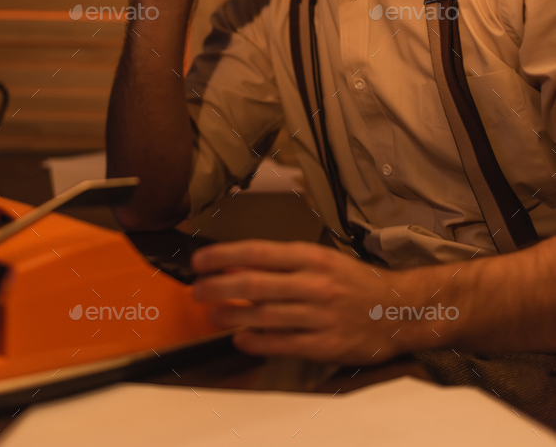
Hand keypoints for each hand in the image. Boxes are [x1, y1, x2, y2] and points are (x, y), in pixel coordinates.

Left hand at [190, 240, 402, 364]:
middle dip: (219, 287)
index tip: (200, 260)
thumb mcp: (322, 260)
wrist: (399, 309)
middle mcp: (314, 283)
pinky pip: (283, 343)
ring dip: (231, 316)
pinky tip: (241, 338)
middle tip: (197, 291)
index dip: (224, 255)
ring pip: (264, 315)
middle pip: (254, 284)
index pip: (258, 252)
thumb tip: (240, 264)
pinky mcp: (326, 343)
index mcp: (312, 257)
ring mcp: (320, 315)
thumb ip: (285, 263)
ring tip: (212, 315)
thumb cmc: (355, 282)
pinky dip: (257, 341)